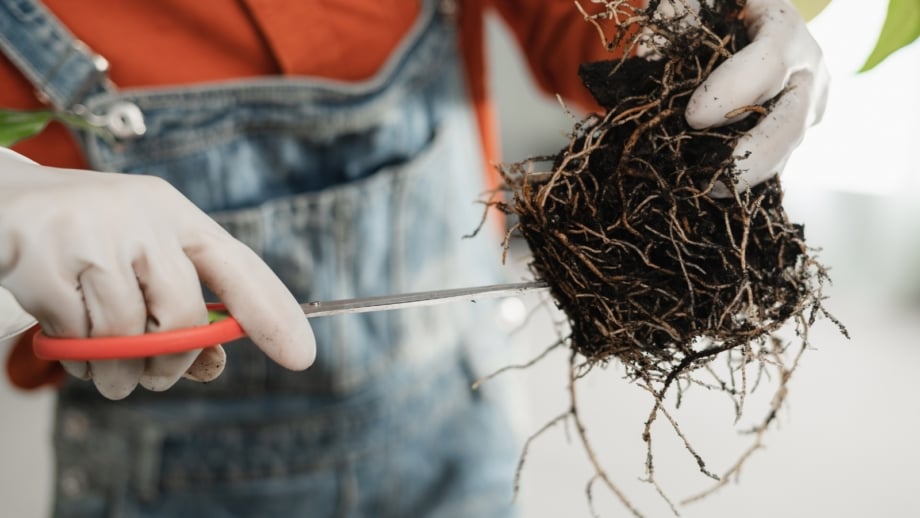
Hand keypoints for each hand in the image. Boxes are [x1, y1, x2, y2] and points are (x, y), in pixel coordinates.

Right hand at [0, 147, 315, 399]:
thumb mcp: (142, 263)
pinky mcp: (42, 256)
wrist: (0, 204)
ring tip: (105, 367)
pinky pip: (77, 334)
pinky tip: (68, 340)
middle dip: (172, 361)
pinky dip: (77, 355)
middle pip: (182, 312)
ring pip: (127, 333)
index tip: (302, 355)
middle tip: (155, 378)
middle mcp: (140, 215)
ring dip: (117, 369)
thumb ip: (181, 310)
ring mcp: (91, 232)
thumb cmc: (85, 238)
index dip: (272, 312)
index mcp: (173, 213)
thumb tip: (214, 364)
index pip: (238, 265)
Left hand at [684, 0, 828, 195]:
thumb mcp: (693, 4)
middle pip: (791, 121)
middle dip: (753, 156)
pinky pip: (774, 160)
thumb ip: (674, 24)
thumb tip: (647, 62)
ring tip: (707, 194)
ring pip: (786, 149)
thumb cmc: (710, 8)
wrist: (737, 18)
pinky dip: (745, 178)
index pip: (768, 62)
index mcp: (782, 26)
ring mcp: (807, 102)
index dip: (733, 93)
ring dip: (748, 176)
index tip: (693, 118)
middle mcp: (806, 67)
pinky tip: (714, 192)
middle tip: (712, 182)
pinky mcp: (794, 129)